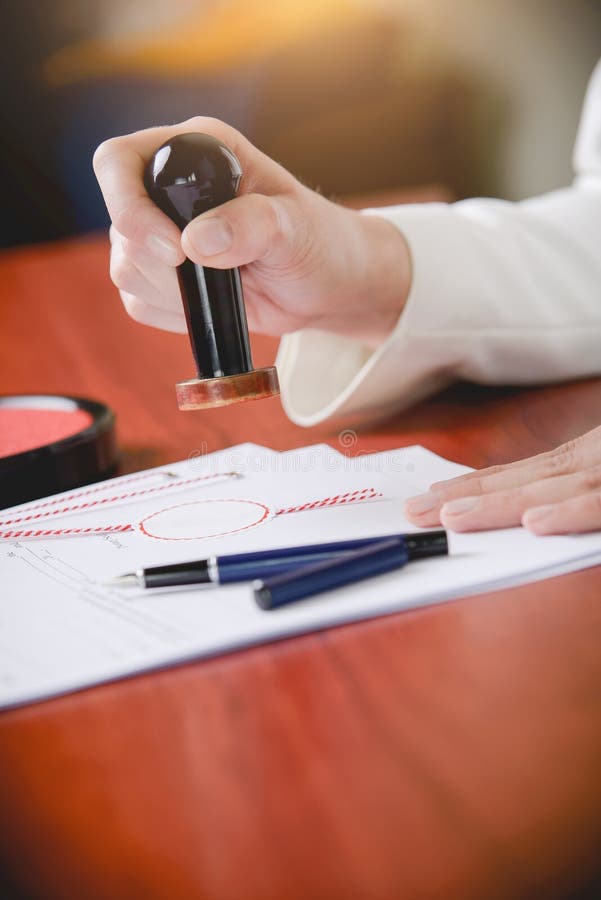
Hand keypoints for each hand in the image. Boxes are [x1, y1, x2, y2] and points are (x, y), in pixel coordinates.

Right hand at [93, 117, 410, 345]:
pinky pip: (140, 304)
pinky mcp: (162, 279)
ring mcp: (160, 234)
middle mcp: (168, 188)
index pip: (117, 162)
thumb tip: (195, 242)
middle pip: (120, 227)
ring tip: (229, 284)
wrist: (328, 286)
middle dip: (164, 264)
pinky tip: (216, 303)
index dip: (128, 205)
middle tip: (222, 274)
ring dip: (174, 292)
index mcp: (195, 151)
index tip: (174, 248)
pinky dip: (175, 314)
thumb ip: (251, 225)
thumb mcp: (296, 228)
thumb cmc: (319, 242)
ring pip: (125, 269)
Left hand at [405, 425, 600, 534]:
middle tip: (416, 512)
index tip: (432, 496)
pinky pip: (600, 504)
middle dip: (468, 496)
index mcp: (591, 457)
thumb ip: (580, 491)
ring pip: (553, 487)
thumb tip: (535, 512)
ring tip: (452, 516)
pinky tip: (533, 522)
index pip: (525, 473)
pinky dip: (569, 512)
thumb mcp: (600, 476)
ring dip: (500, 503)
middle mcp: (596, 460)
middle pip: (525, 479)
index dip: (477, 485)